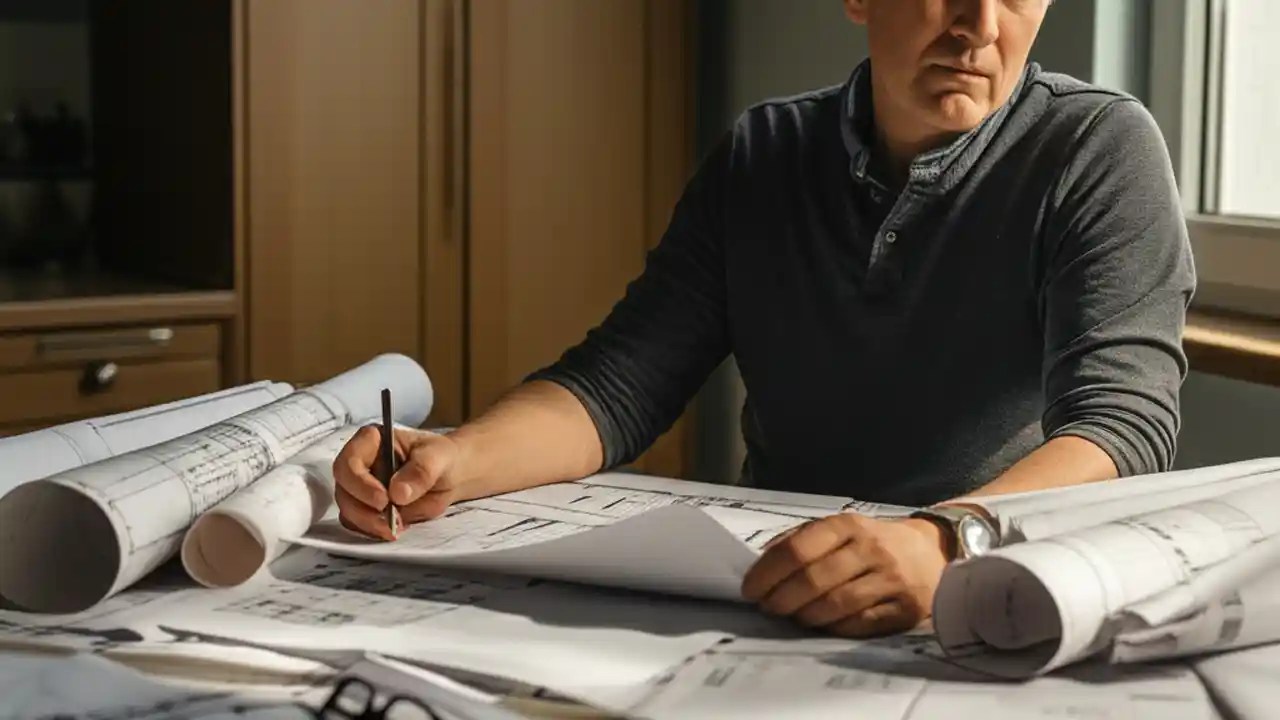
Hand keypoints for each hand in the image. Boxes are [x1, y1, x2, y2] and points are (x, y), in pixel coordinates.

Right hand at [332, 426, 465, 540]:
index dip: (360, 483)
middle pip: (344, 490)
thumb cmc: (441, 458)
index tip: (384, 500)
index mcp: (371, 441)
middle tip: (392, 522)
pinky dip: (373, 531)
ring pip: (348, 511)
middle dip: (364, 511)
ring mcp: (359, 488)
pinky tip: (394, 530)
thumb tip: (398, 492)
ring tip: (396, 528)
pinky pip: (359, 525)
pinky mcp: (366, 509)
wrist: (451, 476)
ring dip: (369, 524)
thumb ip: (420, 471)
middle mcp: (359, 464)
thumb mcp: (438, 458)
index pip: (349, 462)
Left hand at [741, 514, 949, 636]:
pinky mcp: (905, 608)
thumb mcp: (839, 530)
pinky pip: (861, 624)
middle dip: (782, 599)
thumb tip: (760, 565)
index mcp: (847, 525)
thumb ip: (800, 541)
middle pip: (813, 579)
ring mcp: (890, 579)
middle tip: (768, 608)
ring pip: (836, 604)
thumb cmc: (871, 544)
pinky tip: (823, 626)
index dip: (767, 573)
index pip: (797, 549)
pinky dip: (835, 628)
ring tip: (793, 618)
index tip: (750, 589)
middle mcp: (870, 548)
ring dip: (805, 616)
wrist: (932, 552)